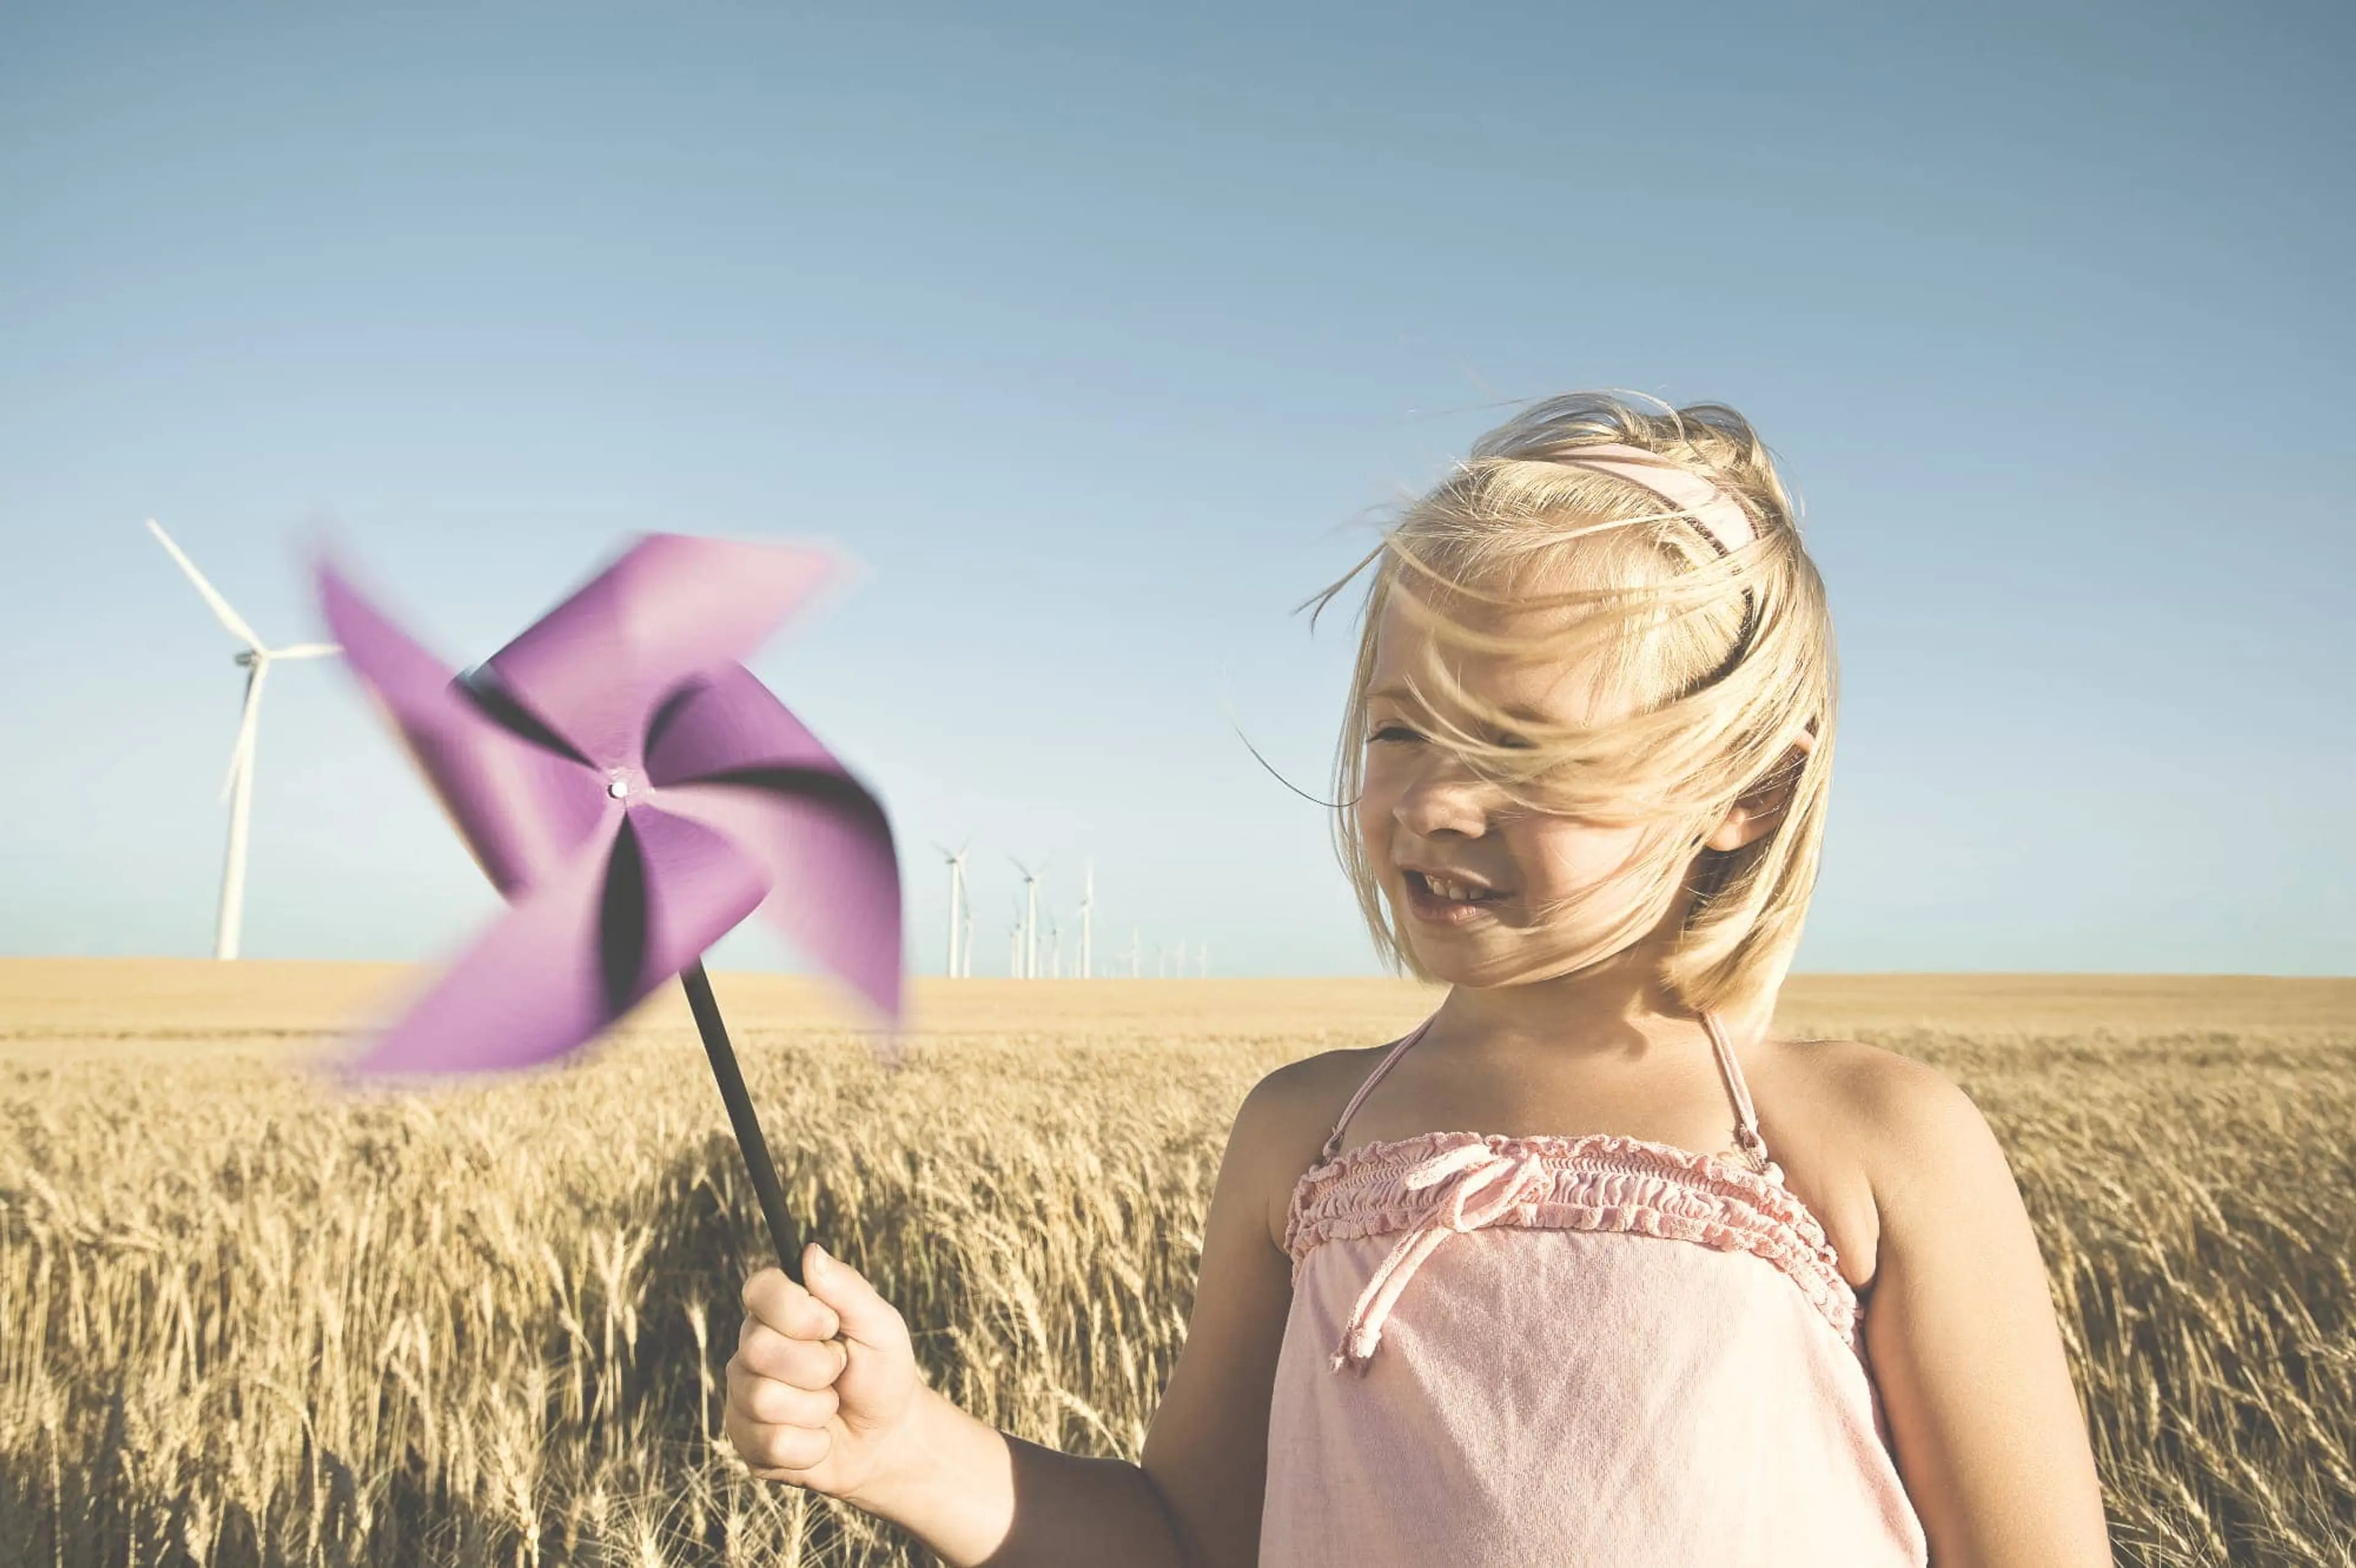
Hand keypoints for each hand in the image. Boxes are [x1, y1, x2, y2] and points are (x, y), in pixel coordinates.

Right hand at [726, 1242, 926, 1504]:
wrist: (887, 1438)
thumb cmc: (882, 1373)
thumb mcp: (879, 1326)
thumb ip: (847, 1289)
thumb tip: (811, 1252)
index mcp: (780, 1311)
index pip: (758, 1289)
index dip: (794, 1310)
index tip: (830, 1325)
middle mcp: (752, 1349)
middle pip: (758, 1349)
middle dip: (817, 1366)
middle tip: (839, 1370)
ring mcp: (744, 1397)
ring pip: (764, 1400)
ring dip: (818, 1409)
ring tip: (831, 1406)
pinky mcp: (747, 1443)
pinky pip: (772, 1444)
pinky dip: (812, 1446)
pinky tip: (820, 1438)